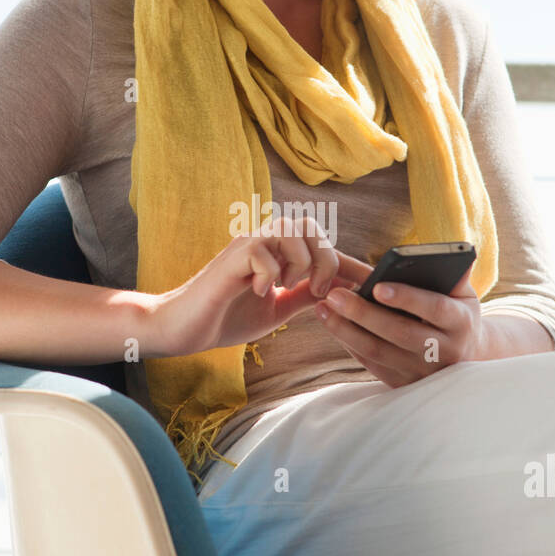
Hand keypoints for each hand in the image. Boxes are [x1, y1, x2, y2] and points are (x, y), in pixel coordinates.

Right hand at [153, 214, 369, 358]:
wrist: (185, 330)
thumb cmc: (226, 317)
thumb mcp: (277, 310)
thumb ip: (304, 296)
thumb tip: (338, 290)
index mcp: (277, 252)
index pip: (319, 243)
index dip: (348, 262)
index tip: (370, 283)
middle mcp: (262, 241)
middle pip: (309, 225)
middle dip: (324, 259)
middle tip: (315, 290)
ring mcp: (245, 247)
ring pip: (288, 229)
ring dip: (299, 261)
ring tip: (289, 288)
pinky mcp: (229, 259)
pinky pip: (261, 251)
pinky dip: (268, 273)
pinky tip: (259, 291)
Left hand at [313, 258, 484, 387]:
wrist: (467, 356)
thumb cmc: (457, 312)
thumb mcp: (463, 293)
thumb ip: (451, 273)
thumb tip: (433, 254)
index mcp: (461, 323)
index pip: (434, 309)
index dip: (406, 298)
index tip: (377, 286)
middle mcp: (445, 351)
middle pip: (400, 333)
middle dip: (364, 313)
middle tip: (335, 295)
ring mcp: (423, 371)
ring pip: (379, 352)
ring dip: (347, 330)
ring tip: (324, 308)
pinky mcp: (404, 383)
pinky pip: (371, 363)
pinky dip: (350, 344)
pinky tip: (333, 324)